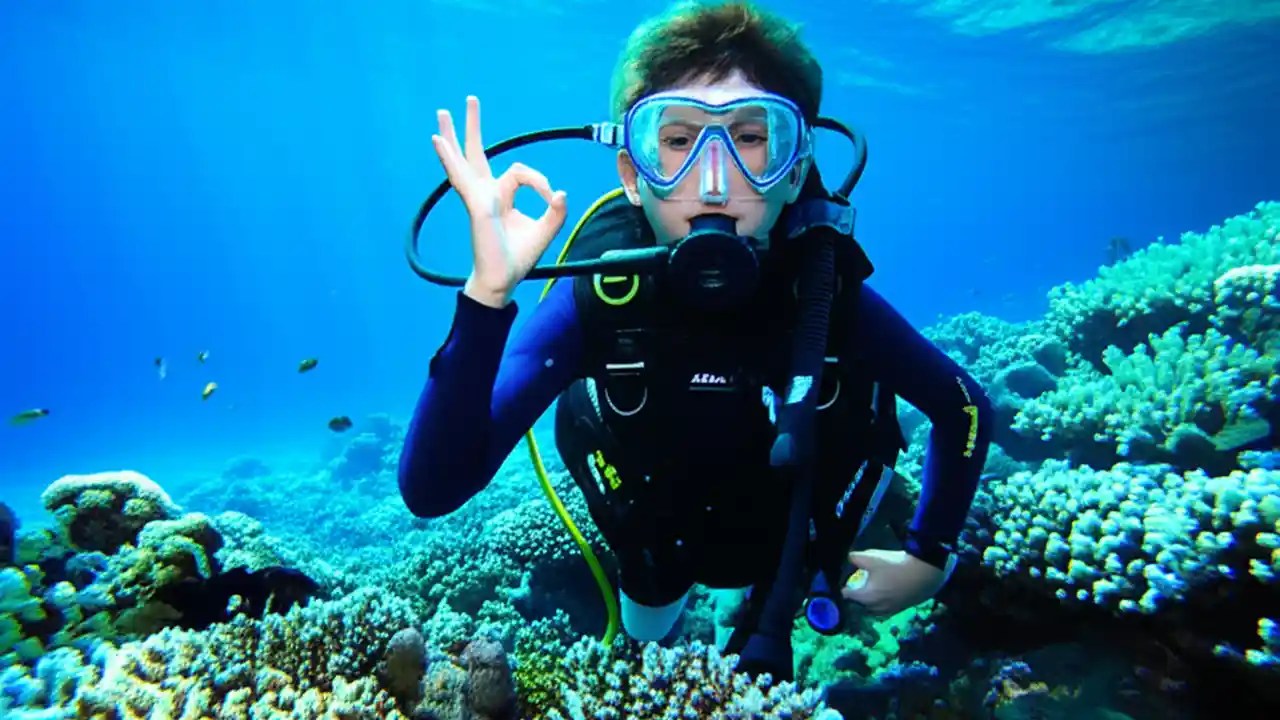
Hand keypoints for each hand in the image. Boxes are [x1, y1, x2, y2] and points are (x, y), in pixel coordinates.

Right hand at [431, 96, 568, 307]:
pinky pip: (463, 177)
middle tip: (470, 99)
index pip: (520, 172)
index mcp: (500, 196)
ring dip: (454, 134)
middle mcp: (485, 193)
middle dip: (472, 126)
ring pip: (464, 160)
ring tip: (443, 111)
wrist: (503, 279)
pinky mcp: (476, 205)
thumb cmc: (518, 257)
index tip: (552, 197)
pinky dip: (449, 158)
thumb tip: (561, 192)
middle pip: (476, 154)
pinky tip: (438, 141)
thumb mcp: (545, 230)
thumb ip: (556, 211)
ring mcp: (477, 197)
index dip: (540, 181)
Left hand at [841, 549, 946, 615]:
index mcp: (865, 597)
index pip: (846, 595)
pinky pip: (885, 607)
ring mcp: (889, 611)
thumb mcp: (872, 557)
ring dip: (870, 599)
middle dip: (857, 593)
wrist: (926, 574)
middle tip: (859, 581)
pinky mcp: (900, 609)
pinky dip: (882, 600)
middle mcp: (875, 608)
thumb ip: (855, 558)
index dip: (844, 585)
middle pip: (859, 603)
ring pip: (872, 607)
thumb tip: (849, 559)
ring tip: (873, 586)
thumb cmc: (896, 566)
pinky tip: (887, 589)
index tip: (846, 578)